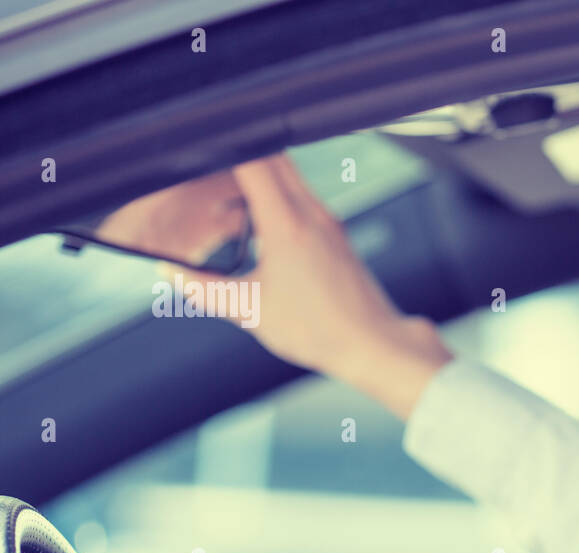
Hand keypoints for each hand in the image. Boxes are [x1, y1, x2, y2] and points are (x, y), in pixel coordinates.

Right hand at [177, 153, 452, 417]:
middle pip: (274, 157)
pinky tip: (263, 232)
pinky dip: (280, 201)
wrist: (372, 344)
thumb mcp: (249, 310)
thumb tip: (172, 273)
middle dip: (240, 158)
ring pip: (291, 178)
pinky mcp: (337, 235)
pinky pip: (304, 200)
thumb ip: (204, 288)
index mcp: (288, 224)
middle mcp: (313, 214)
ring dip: (261, 181)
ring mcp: (330, 222)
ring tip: (232, 208)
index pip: (254, 160)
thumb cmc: (321, 331)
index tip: (201, 151)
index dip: (223, 149)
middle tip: (211, 175)